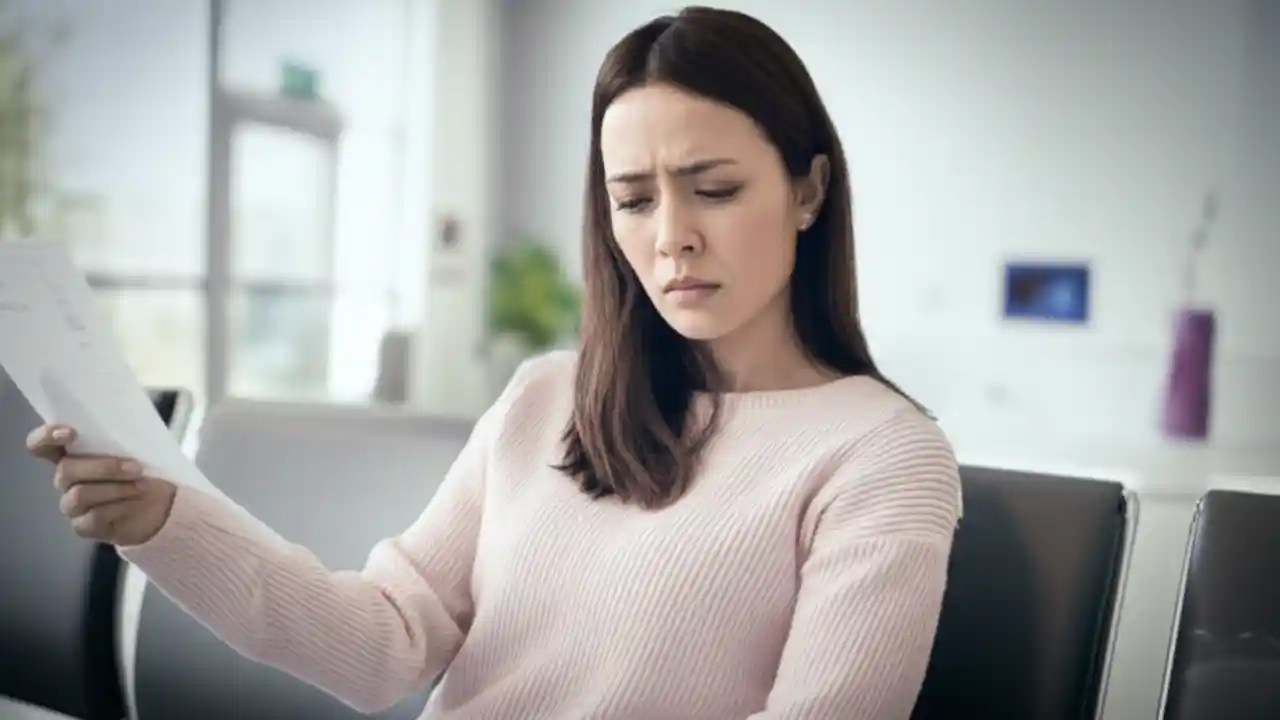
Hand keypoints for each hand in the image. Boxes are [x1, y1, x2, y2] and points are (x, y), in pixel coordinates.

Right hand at [26, 424, 177, 545]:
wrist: (160, 504)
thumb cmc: (144, 469)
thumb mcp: (137, 449)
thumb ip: (122, 438)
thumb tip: (128, 428)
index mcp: (71, 453)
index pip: (40, 444)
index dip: (47, 437)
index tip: (71, 433)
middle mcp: (65, 478)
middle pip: (66, 469)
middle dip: (104, 467)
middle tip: (136, 468)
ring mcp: (71, 504)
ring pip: (80, 494)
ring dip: (115, 488)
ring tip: (141, 485)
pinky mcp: (83, 526)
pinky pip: (94, 517)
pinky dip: (120, 507)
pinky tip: (136, 501)